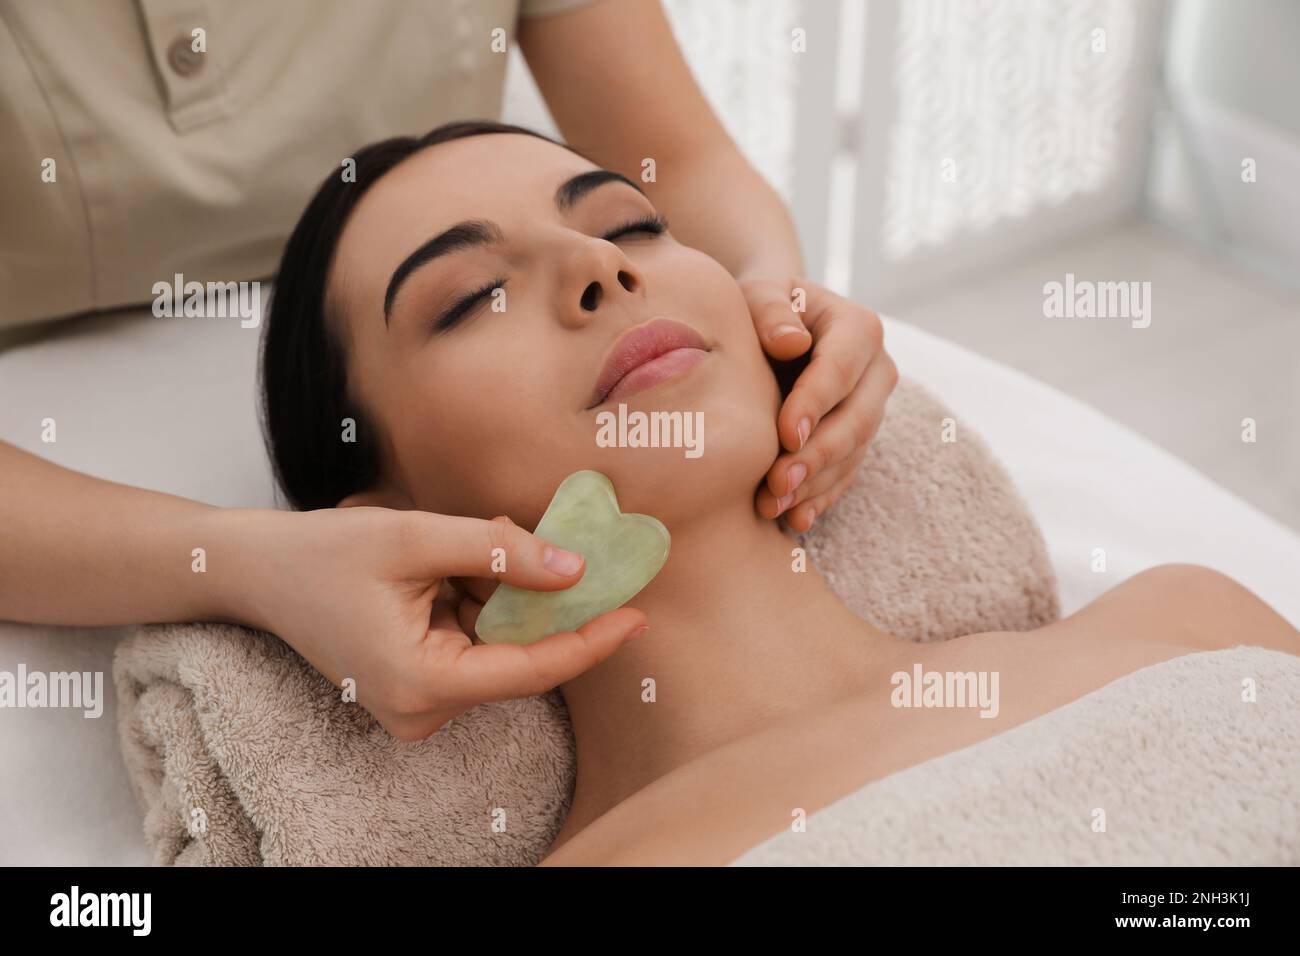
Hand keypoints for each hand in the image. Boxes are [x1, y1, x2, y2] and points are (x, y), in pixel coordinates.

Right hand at [227, 507, 646, 740]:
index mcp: (421, 684)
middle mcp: (422, 710)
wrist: (259, 570)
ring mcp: (418, 704)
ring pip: (496, 647)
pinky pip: (473, 645)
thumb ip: (500, 551)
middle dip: (536, 598)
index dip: (590, 640)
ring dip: (500, 594)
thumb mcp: (416, 536)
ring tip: (464, 545)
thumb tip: (576, 569)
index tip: (637, 613)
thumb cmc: (326, 552)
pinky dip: (479, 602)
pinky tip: (454, 566)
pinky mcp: (417, 687)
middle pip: (515, 656)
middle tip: (548, 541)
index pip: (531, 670)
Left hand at [738, 274, 898, 531]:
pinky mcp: (856, 439)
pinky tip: (795, 520)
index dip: (816, 403)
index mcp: (859, 328)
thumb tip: (791, 342)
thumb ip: (770, 309)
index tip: (786, 434)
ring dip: (814, 485)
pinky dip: (820, 498)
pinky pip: (845, 474)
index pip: (841, 370)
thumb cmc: (762, 306)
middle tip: (777, 484)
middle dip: (817, 456)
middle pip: (856, 420)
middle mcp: (876, 371)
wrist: (774, 325)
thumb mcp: (760, 292)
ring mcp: (870, 409)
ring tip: (771, 507)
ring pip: (852, 454)